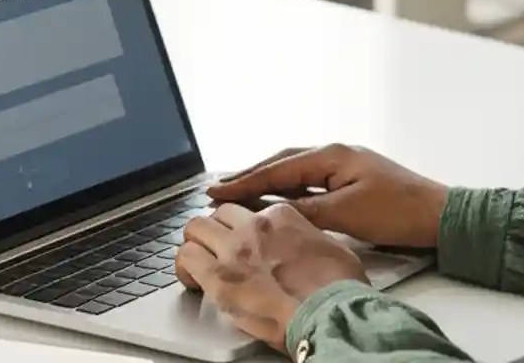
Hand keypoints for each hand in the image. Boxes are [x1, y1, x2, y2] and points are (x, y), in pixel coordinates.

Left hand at [175, 202, 367, 351]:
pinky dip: (185, 267)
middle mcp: (253, 226)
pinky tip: (192, 279)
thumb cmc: (338, 288)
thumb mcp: (330, 248)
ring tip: (200, 261)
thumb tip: (303, 247)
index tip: (246, 242)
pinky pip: (187, 258)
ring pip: (196, 228)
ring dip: (196, 243)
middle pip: (218, 214)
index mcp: (281, 216)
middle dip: (216, 229)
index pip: (248, 211)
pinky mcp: (218, 277)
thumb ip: (307, 239)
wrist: (329, 313)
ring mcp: (233, 250)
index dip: (244, 228)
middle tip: (217, 247)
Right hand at [209, 144, 447, 248]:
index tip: (215, 189)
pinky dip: (288, 188)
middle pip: (282, 163)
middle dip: (249, 175)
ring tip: (239, 190)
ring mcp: (345, 166)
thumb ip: (307, 212)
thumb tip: (272, 212)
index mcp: (332, 156)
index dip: (244, 181)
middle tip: (218, 187)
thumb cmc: (399, 212)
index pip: (278, 169)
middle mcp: (335, 155)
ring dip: (267, 180)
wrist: (440, 216)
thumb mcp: (348, 214)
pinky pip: (309, 181)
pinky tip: (278, 199)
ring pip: (295, 171)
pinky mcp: (352, 180)